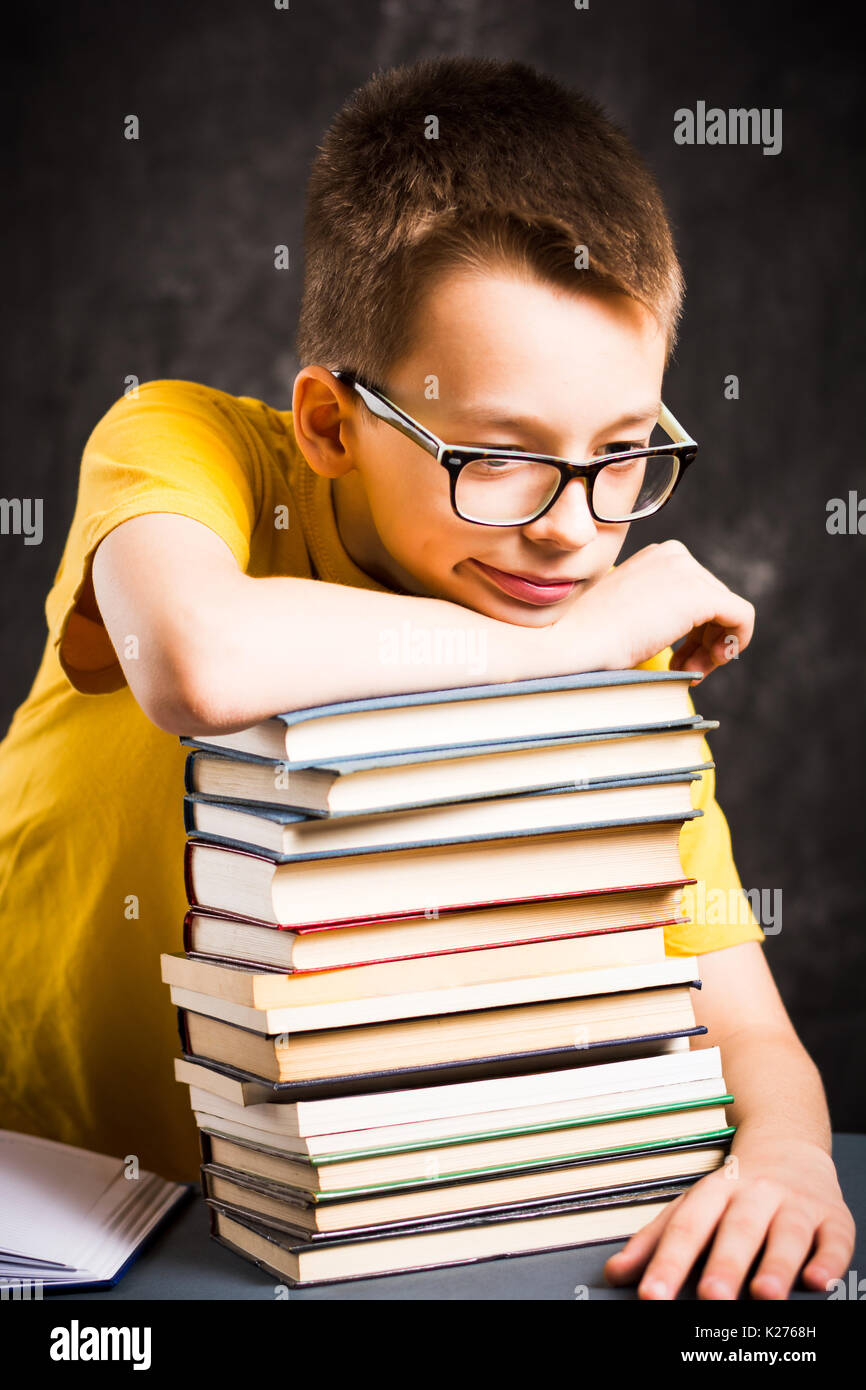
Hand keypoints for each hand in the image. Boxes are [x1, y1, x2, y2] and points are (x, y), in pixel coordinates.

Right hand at [559, 540, 755, 677]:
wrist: (575, 642)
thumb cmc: (591, 638)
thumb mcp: (630, 614)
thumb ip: (660, 612)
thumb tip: (695, 634)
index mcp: (657, 556)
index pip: (697, 591)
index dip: (696, 630)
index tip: (679, 658)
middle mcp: (674, 554)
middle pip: (715, 601)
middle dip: (706, 641)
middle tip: (687, 669)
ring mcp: (686, 571)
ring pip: (728, 611)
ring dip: (715, 647)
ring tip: (692, 671)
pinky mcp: (699, 595)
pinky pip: (741, 617)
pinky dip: (735, 642)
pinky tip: (710, 664)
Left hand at [603, 1131, 855, 1299]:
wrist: (788, 1145)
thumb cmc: (735, 1190)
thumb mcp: (694, 1205)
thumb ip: (656, 1241)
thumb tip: (614, 1274)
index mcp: (714, 1192)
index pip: (687, 1228)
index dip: (669, 1262)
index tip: (652, 1294)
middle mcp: (755, 1196)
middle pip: (738, 1229)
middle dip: (724, 1263)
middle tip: (710, 1297)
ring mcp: (796, 1205)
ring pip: (786, 1233)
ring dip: (776, 1265)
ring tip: (765, 1296)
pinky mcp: (833, 1218)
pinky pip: (833, 1240)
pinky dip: (828, 1261)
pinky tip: (818, 1283)